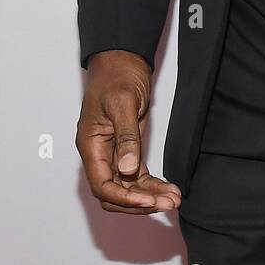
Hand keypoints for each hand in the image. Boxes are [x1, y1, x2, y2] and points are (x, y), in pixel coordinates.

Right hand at [75, 49, 181, 214]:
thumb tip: (126, 169)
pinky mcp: (127, 149)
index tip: (147, 200)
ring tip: (174, 199)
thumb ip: (126, 137)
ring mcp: (113, 153)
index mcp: (90, 144)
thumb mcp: (123, 103)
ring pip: (127, 187)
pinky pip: (136, 176)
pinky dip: (151, 185)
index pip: (102, 185)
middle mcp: (99, 153)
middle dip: (139, 202)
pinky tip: (169, 189)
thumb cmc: (117, 76)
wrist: (123, 60)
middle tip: (168, 204)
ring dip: (149, 196)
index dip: (124, 197)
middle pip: (114, 193)